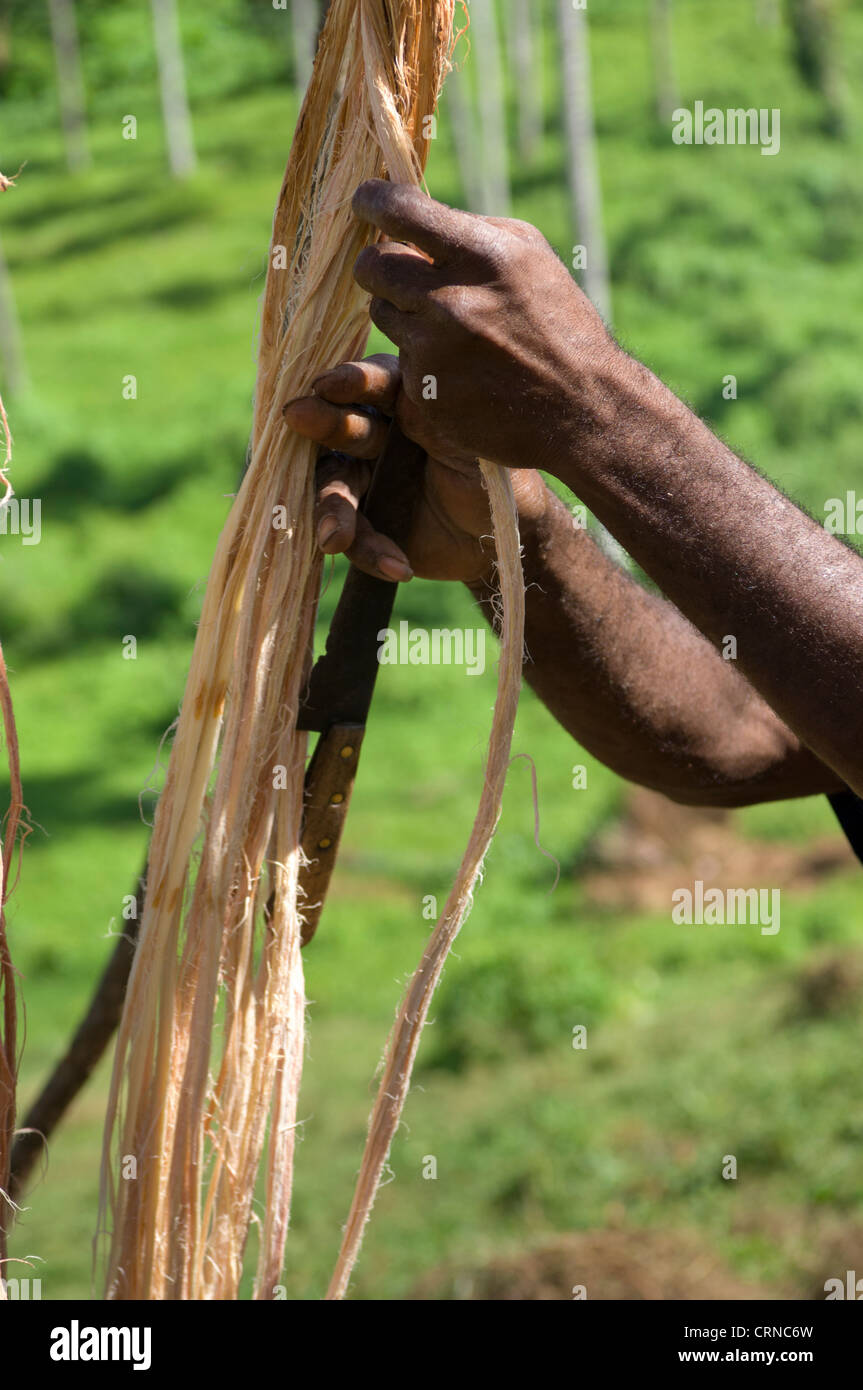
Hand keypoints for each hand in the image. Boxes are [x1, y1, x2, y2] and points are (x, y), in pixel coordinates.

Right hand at [284, 353, 546, 584]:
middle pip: (340, 427)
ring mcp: (366, 479)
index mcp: (405, 403)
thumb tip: (393, 382)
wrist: (499, 541)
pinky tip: (397, 565)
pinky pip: (354, 537)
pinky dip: (370, 552)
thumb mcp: (467, 441)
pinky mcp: (364, 523)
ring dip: (334, 511)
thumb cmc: (492, 478)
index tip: (327, 384)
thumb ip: (429, 413)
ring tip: (337, 538)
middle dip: (322, 424)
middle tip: (297, 416)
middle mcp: (377, 435)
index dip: (349, 382)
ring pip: (334, 488)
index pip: (374, 384)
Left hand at [349, 180, 619, 474]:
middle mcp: (452, 303)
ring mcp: (435, 352)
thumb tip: (411, 216)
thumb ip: (470, 231)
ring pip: (381, 314)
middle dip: (379, 264)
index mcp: (483, 256)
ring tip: (449, 328)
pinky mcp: (426, 394)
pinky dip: (423, 360)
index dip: (372, 200)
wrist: (582, 406)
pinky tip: (461, 369)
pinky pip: (402, 360)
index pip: (400, 211)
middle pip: (371, 265)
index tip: (365, 201)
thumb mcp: (528, 256)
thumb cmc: (558, 323)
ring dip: (403, 314)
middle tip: (398, 273)